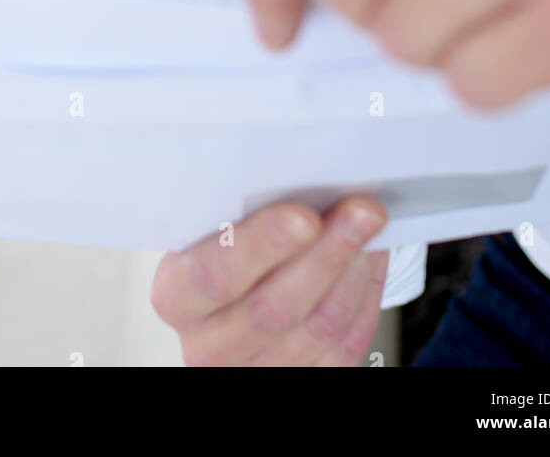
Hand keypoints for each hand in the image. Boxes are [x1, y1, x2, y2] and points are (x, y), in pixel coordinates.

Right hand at [150, 195, 388, 366]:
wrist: (240, 279)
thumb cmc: (226, 240)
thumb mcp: (216, 219)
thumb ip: (244, 205)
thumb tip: (304, 170)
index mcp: (176, 296)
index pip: (211, 276)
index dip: (260, 247)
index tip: (304, 216)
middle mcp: (208, 345)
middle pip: (272, 309)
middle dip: (326, 253)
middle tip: (363, 210)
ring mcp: (256, 369)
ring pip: (316, 328)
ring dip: (353, 270)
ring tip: (373, 225)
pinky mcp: (302, 378)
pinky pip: (343, 346)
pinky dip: (365, 295)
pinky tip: (372, 255)